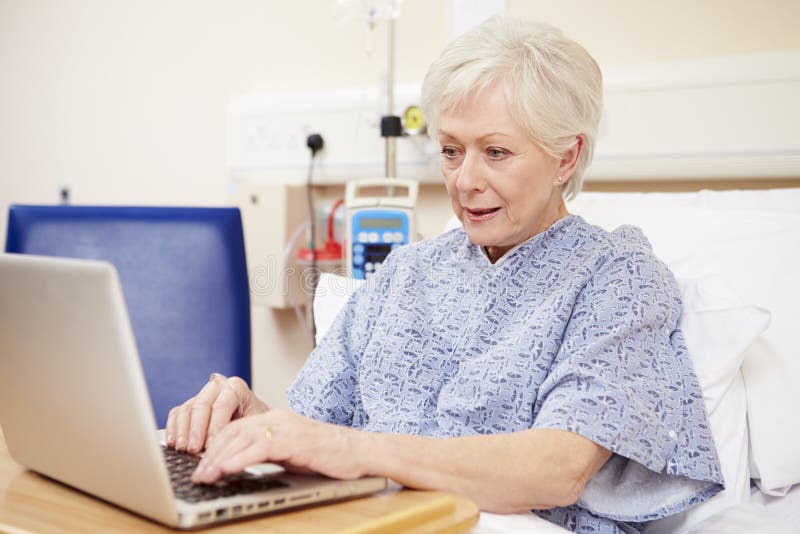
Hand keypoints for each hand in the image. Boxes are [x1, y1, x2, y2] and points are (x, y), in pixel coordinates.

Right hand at [165, 374, 268, 453]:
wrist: (253, 424)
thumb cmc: (255, 426)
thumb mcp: (254, 428)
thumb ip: (241, 433)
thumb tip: (226, 449)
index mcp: (236, 387)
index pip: (222, 405)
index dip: (215, 426)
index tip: (212, 445)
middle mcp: (217, 387)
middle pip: (201, 405)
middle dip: (196, 430)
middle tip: (194, 449)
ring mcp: (201, 396)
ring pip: (187, 409)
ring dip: (182, 431)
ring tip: (183, 449)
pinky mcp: (190, 407)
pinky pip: (176, 414)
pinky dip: (173, 428)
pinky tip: (173, 443)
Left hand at [191, 410, 369, 483]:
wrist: (361, 451)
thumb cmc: (329, 455)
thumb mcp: (291, 452)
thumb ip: (267, 453)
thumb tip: (239, 466)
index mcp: (275, 419)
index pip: (235, 429)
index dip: (214, 447)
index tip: (201, 466)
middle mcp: (277, 418)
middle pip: (233, 432)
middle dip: (210, 454)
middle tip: (196, 475)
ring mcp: (286, 427)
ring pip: (241, 439)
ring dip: (218, 460)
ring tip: (204, 477)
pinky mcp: (294, 440)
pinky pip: (259, 448)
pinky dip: (238, 459)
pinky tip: (225, 470)